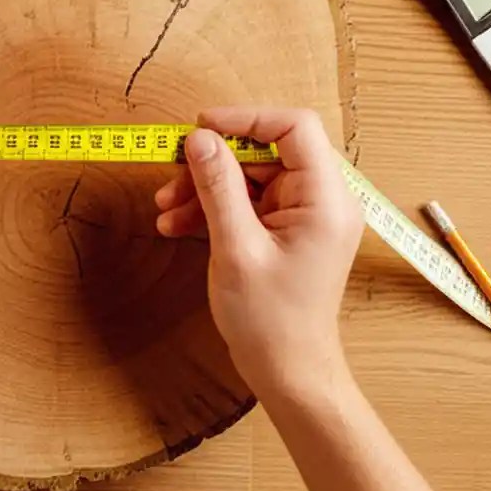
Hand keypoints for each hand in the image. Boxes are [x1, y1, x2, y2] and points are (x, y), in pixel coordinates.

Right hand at [154, 108, 363, 397]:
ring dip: (205, 187)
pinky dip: (214, 208)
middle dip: (214, 162)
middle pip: (266, 151)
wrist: (288, 372)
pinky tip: (178, 224)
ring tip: (165, 210)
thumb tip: (199, 140)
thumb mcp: (235, 249)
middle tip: (170, 175)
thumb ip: (218, 188)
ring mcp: (306, 216)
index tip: (200, 128)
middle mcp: (324, 200)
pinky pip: (249, 202)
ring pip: (251, 177)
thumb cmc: (270, 321)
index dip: (245, 118)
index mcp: (326, 200)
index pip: (294, 128)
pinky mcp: (288, 231)